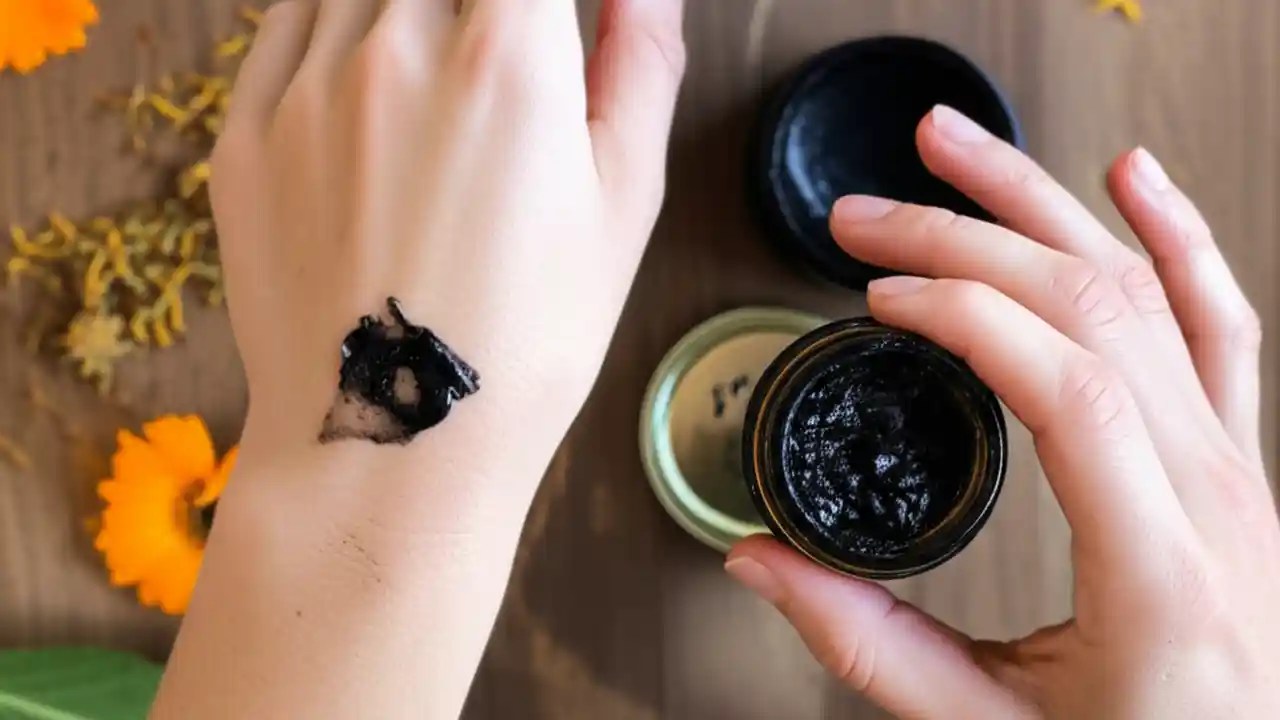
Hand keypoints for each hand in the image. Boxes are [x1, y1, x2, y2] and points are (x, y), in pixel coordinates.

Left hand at [155, 4, 685, 717]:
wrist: (392, 441)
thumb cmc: (530, 338)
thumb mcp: (624, 206)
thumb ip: (640, 66)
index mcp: (508, 58)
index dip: (542, 4)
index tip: (549, 35)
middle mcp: (397, 47)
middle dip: (484, 13)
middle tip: (500, 75)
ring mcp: (306, 89)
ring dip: (411, 11)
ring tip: (441, 80)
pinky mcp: (243, 134)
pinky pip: (286, 24)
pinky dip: (336, 24)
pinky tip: (370, 77)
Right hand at [726, 105, 1278, 718]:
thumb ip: (867, 646)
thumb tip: (761, 562)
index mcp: (1157, 566)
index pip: (1066, 387)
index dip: (962, 314)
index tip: (879, 298)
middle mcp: (1213, 497)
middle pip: (1094, 307)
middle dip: (965, 237)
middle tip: (870, 217)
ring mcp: (1236, 467)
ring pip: (1149, 289)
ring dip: (1045, 204)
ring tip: (959, 152)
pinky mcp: (1234, 459)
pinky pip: (1221, 320)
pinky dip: (1179, 235)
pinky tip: (1134, 179)